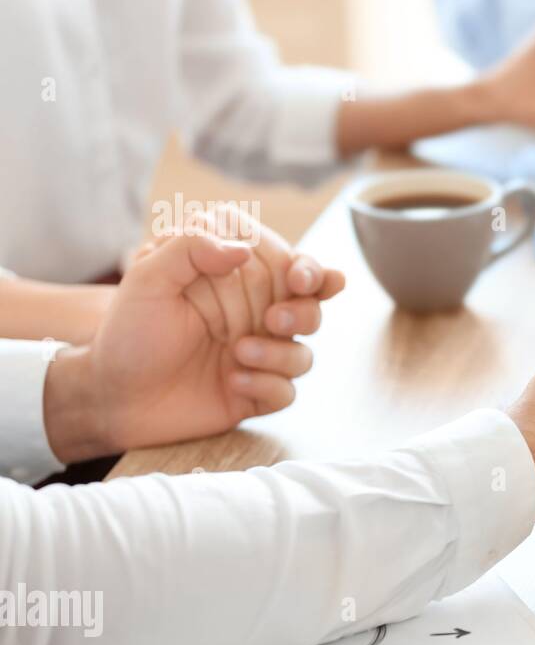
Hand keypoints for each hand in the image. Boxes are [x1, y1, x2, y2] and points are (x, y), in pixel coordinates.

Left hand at [44, 213, 344, 462]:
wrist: (113, 396)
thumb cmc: (128, 333)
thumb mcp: (146, 279)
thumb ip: (189, 248)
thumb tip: (242, 248)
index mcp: (234, 281)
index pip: (288, 264)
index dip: (305, 269)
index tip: (298, 277)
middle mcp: (253, 316)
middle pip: (310, 307)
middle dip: (302, 312)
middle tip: (273, 319)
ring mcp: (258, 356)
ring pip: (303, 353)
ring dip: (280, 352)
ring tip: (238, 352)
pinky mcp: (256, 394)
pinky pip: (286, 392)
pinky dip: (266, 386)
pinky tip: (231, 383)